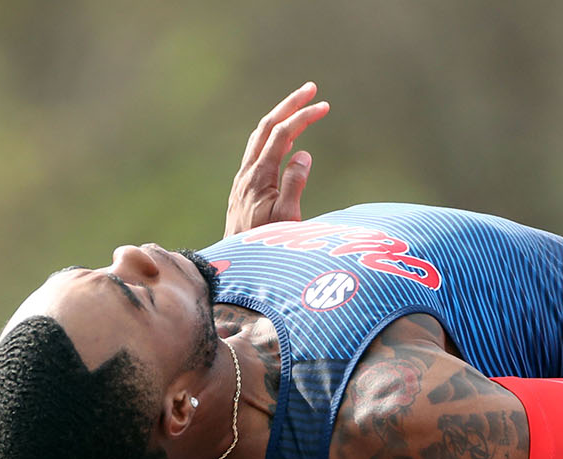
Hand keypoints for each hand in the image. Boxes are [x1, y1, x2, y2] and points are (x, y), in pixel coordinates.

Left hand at [225, 82, 329, 237]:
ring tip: (297, 105)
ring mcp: (243, 179)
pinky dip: (271, 135)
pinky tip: (280, 137)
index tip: (324, 106)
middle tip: (311, 88)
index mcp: (260, 177)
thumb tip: (303, 153)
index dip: (303, 117)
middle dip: (290, 105)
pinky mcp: (244, 188)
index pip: (283, 135)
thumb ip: (294, 184)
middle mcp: (248, 172)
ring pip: (260, 136)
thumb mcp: (287, 219)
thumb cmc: (267, 247)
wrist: (237, 266)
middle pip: (268, 126)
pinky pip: (257, 150)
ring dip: (279, 117)